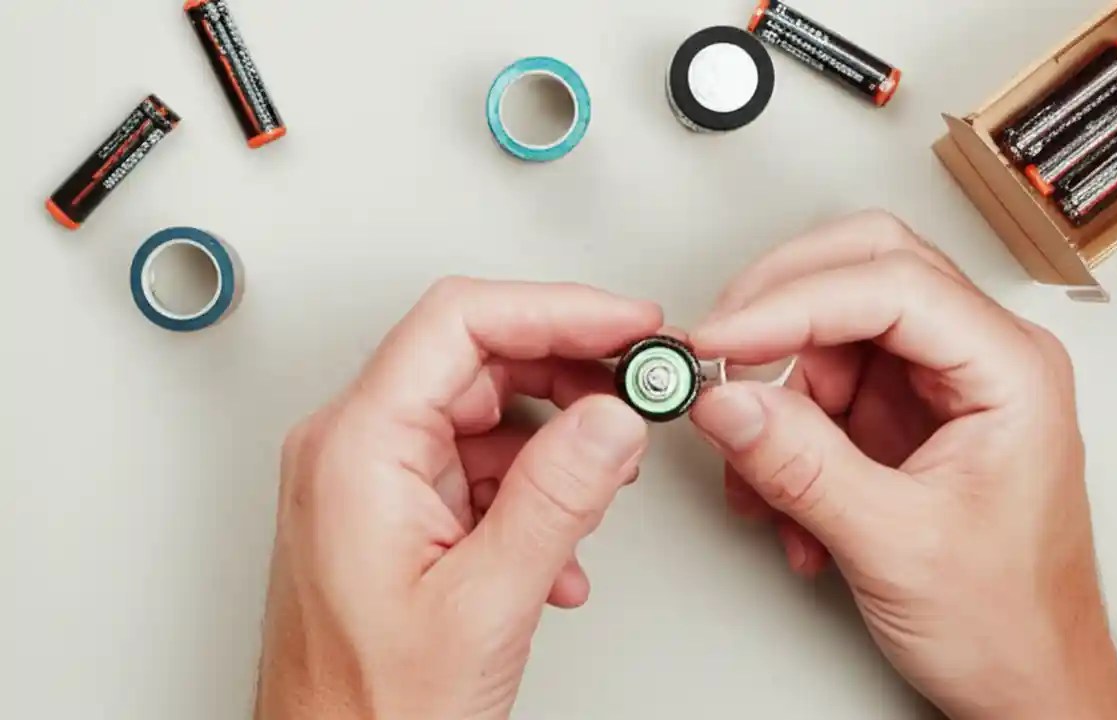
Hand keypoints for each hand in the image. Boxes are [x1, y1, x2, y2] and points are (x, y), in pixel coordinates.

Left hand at [257, 278, 661, 718]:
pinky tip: (563, 539)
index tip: (626, 324)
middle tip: (637, 385)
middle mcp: (352, 451)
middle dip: (567, 368)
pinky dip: (529, 486)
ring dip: (555, 436)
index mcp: (358, 449)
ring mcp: (368, 482)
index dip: (556, 309)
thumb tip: (612, 417)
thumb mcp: (484, 606)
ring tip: (608, 470)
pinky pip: (471, 465)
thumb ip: (556, 500)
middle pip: (474, 357)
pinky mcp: (389, 513)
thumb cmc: (369, 713)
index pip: (460, 322)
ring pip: (479, 411)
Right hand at [688, 212, 1116, 719]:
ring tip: (760, 477)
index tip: (721, 342)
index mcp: (1012, 371)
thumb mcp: (894, 545)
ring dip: (777, 397)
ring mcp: (941, 386)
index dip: (793, 302)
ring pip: (832, 335)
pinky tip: (784, 500)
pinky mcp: (906, 417)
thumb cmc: (1011, 624)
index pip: (893, 286)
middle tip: (718, 353)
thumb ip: (801, 465)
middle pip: (865, 272)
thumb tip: (727, 400)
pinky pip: (824, 391)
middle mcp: (980, 360)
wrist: (1028, 685)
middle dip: (780, 311)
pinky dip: (786, 436)